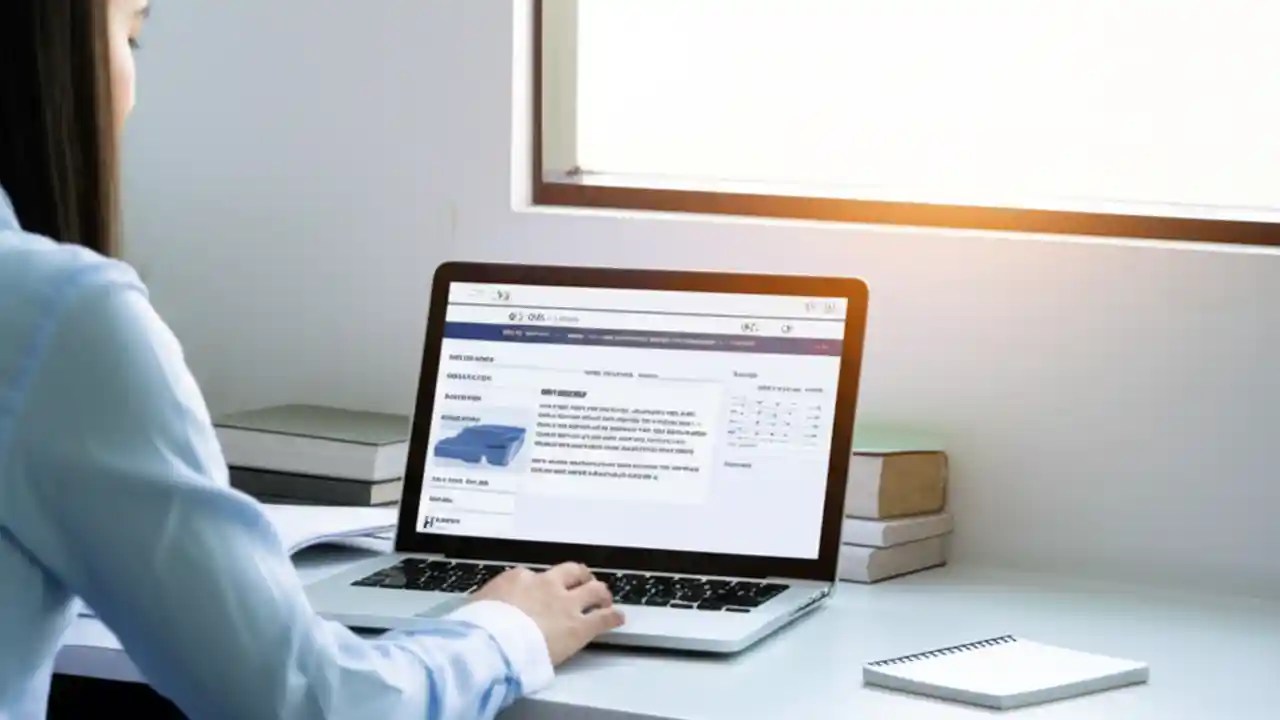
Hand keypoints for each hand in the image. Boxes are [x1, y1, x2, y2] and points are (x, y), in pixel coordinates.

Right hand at [473, 562, 624, 664]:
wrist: (493, 641)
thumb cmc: (479, 627)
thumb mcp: (476, 606)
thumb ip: (484, 603)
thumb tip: (478, 609)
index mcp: (519, 578)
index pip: (536, 576)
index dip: (542, 585)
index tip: (543, 590)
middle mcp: (546, 585)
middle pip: (571, 573)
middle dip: (580, 577)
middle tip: (584, 581)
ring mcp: (565, 604)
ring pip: (593, 590)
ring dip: (601, 594)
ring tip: (605, 598)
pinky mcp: (579, 626)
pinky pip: (603, 618)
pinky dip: (613, 617)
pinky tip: (618, 618)